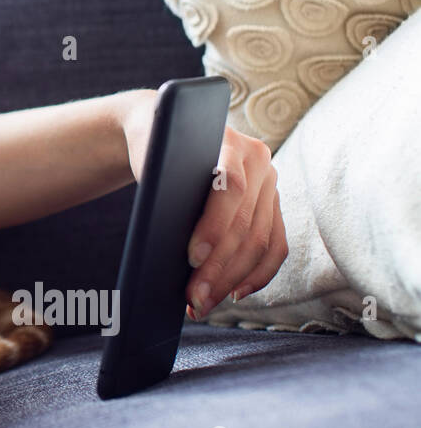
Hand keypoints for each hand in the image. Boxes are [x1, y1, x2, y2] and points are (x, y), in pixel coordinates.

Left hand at [119, 89, 289, 319]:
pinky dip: (257, 274)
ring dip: (232, 280)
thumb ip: (164, 184)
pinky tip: (234, 293)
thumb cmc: (155, 144)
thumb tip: (166, 241)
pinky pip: (276, 246)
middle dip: (218, 268)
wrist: (171, 123)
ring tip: (204, 304)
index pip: (229, 188)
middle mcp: (258, 161)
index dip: (212, 227)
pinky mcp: (273, 204)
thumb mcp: (153, 154)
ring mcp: (270, 183)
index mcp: (229, 141)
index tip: (191, 258)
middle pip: (245, 224)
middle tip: (193, 300)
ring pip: (262, 242)